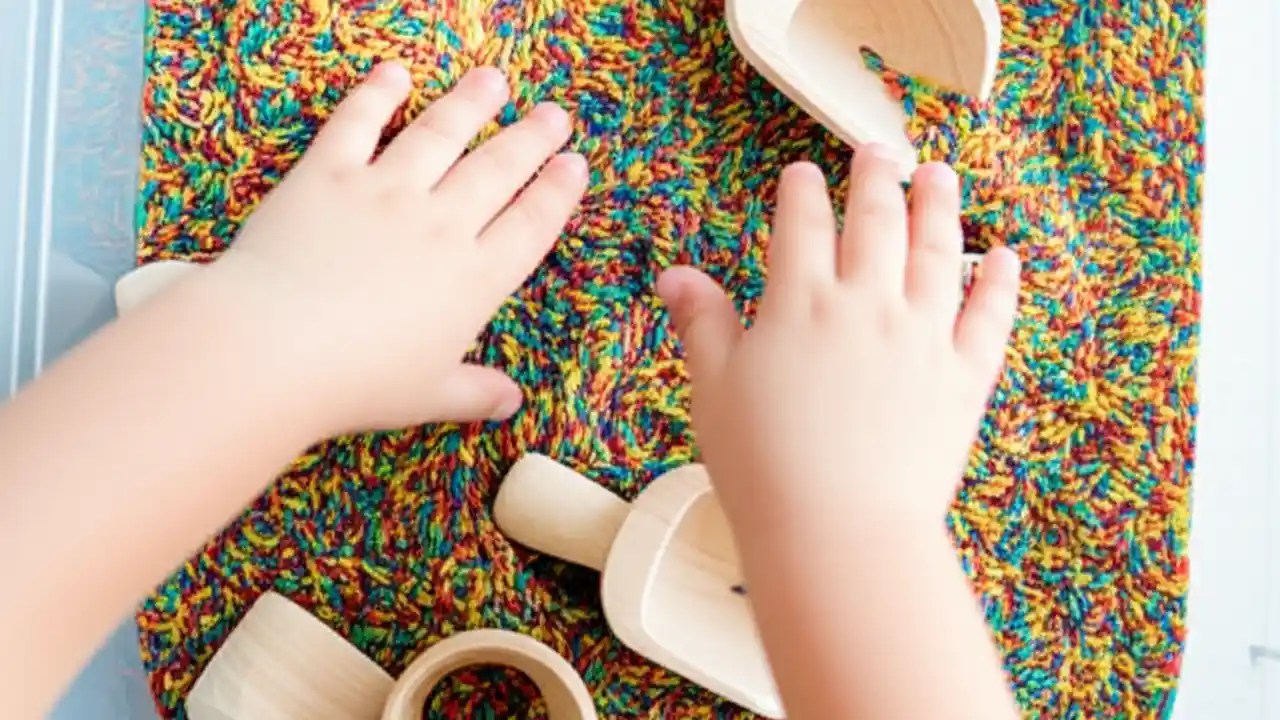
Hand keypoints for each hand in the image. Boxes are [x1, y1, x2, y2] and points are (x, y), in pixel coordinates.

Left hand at [204, 62, 587, 431]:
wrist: (276, 348)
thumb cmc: (357, 382)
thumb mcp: (428, 395)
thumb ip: (475, 392)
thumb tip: (510, 402)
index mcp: (474, 279)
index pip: (531, 225)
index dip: (556, 192)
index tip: (574, 165)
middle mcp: (441, 225)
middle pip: (498, 170)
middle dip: (532, 138)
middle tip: (554, 115)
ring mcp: (386, 193)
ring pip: (441, 134)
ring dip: (472, 104)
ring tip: (494, 81)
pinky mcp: (328, 175)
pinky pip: (358, 123)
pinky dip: (378, 94)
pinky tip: (396, 74)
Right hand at [657, 146, 1019, 528]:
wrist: (838, 531)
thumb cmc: (765, 467)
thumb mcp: (714, 388)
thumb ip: (702, 323)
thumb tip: (677, 276)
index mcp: (802, 303)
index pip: (803, 225)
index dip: (802, 192)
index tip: (803, 174)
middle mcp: (868, 305)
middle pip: (876, 220)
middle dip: (875, 177)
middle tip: (878, 151)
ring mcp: (923, 337)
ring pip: (938, 251)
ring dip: (939, 206)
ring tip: (939, 175)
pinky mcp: (964, 377)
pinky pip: (990, 317)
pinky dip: (999, 282)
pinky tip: (1003, 257)